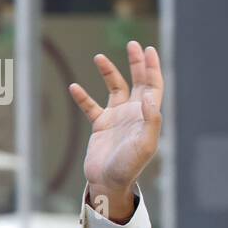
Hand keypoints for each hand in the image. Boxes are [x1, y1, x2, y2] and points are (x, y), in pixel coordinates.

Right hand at [67, 40, 163, 223]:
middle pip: (138, 82)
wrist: (109, 183)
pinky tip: (74, 87)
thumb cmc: (130, 166)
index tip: (149, 50)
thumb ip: (151, 120)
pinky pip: (91, 107)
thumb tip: (152, 96)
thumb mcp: (145, 145)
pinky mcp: (100, 126)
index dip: (152, 68)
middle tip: (133, 44)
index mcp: (147, 116)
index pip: (153, 86)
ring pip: (114, 89)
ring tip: (99, 57)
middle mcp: (134, 114)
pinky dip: (83, 97)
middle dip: (137, 63)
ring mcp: (117, 118)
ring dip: (109, 73)